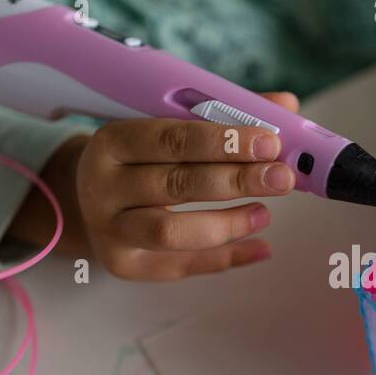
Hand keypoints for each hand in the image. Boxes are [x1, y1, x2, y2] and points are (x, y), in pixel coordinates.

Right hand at [11, 93, 300, 279]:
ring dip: (227, 223)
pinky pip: (180, 267)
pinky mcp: (125, 265)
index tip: (269, 142)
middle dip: (236, 180)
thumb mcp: (168, 130)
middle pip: (175, 184)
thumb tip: (284, 107)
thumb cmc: (141, 160)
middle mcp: (103, 187)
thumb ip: (223, 117)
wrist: (91, 200)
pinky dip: (226, 259)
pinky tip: (261, 247)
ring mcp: (110, 230)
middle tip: (281, 177)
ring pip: (171, 231)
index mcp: (113, 141)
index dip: (224, 141)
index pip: (172, 139)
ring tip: (265, 213)